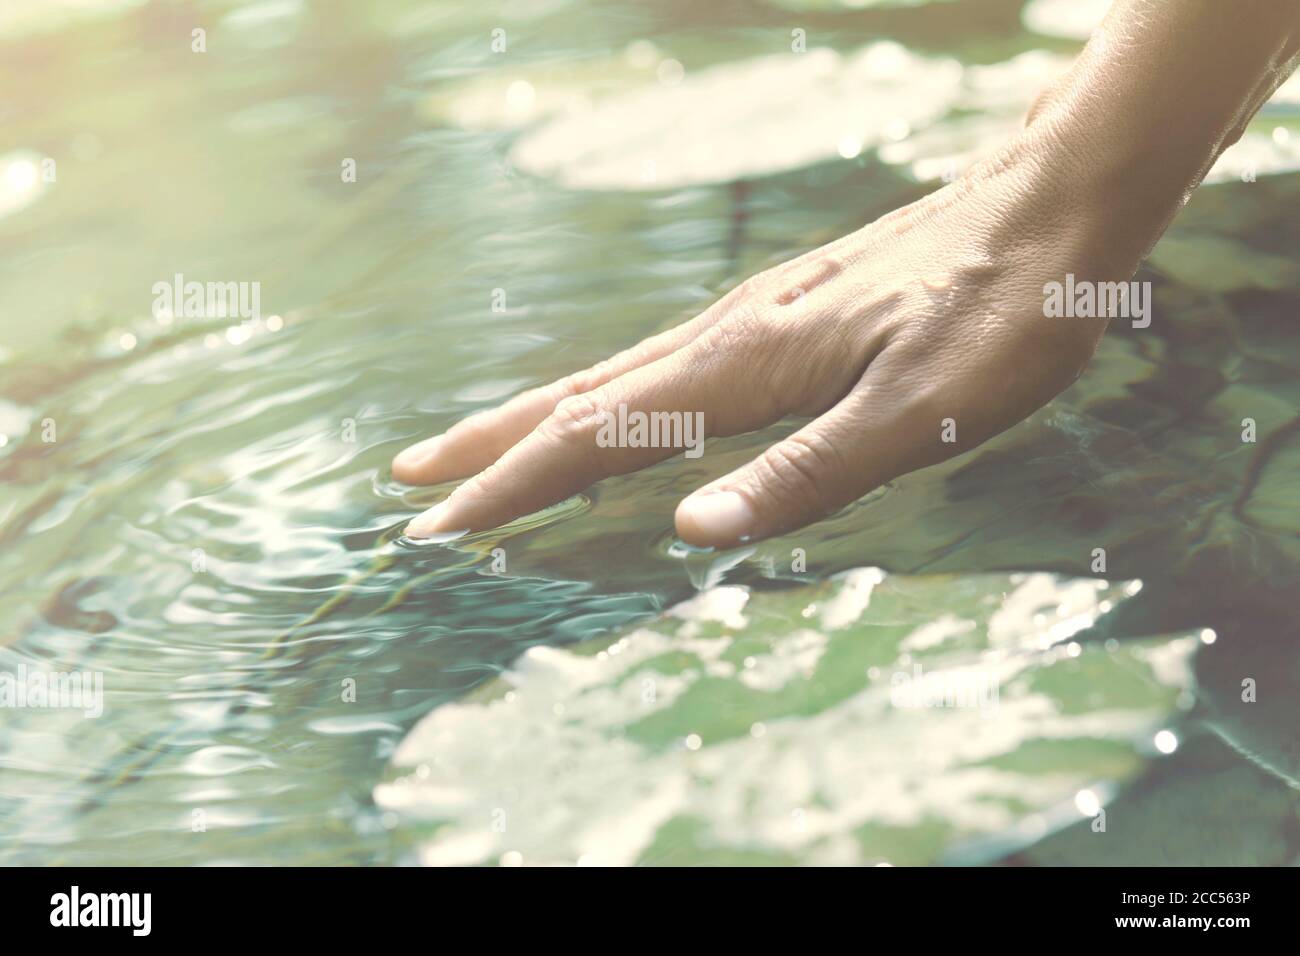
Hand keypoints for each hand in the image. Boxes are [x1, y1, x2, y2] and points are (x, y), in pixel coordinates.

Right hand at [394, 125, 1142, 548]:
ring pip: (612, 372)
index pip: (599, 436)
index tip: (440, 529)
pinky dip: (602, 392)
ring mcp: (750, 317)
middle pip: (579, 394)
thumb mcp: (921, 411)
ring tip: (474, 443)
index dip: (514, 486)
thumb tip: (692, 532)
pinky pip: (659, 362)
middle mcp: (727, 334)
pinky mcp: (781, 311)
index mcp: (744, 364)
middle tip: (411, 480)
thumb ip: (807, 476)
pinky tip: (612, 402)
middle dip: (491, 445)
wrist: (1054, 199)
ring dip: (532, 413)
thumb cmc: (1002, 311)